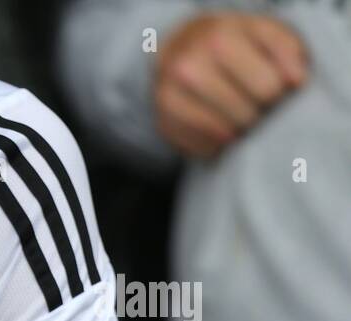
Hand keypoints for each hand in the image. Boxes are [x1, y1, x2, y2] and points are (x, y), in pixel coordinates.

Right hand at [154, 12, 306, 158]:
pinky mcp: (163, 125)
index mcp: (218, 41)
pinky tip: (218, 125)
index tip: (270, 86)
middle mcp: (187, 70)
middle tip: (253, 102)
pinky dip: (217, 143)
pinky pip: (203, 149)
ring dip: (238, 131)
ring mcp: (168, 100)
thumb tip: (296, 82)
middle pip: (245, 117)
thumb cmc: (231, 42)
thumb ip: (287, 51)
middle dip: (257, 113)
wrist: (181, 48)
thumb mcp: (264, 31)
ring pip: (223, 137)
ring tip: (237, 114)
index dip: (277, 92)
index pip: (268, 89)